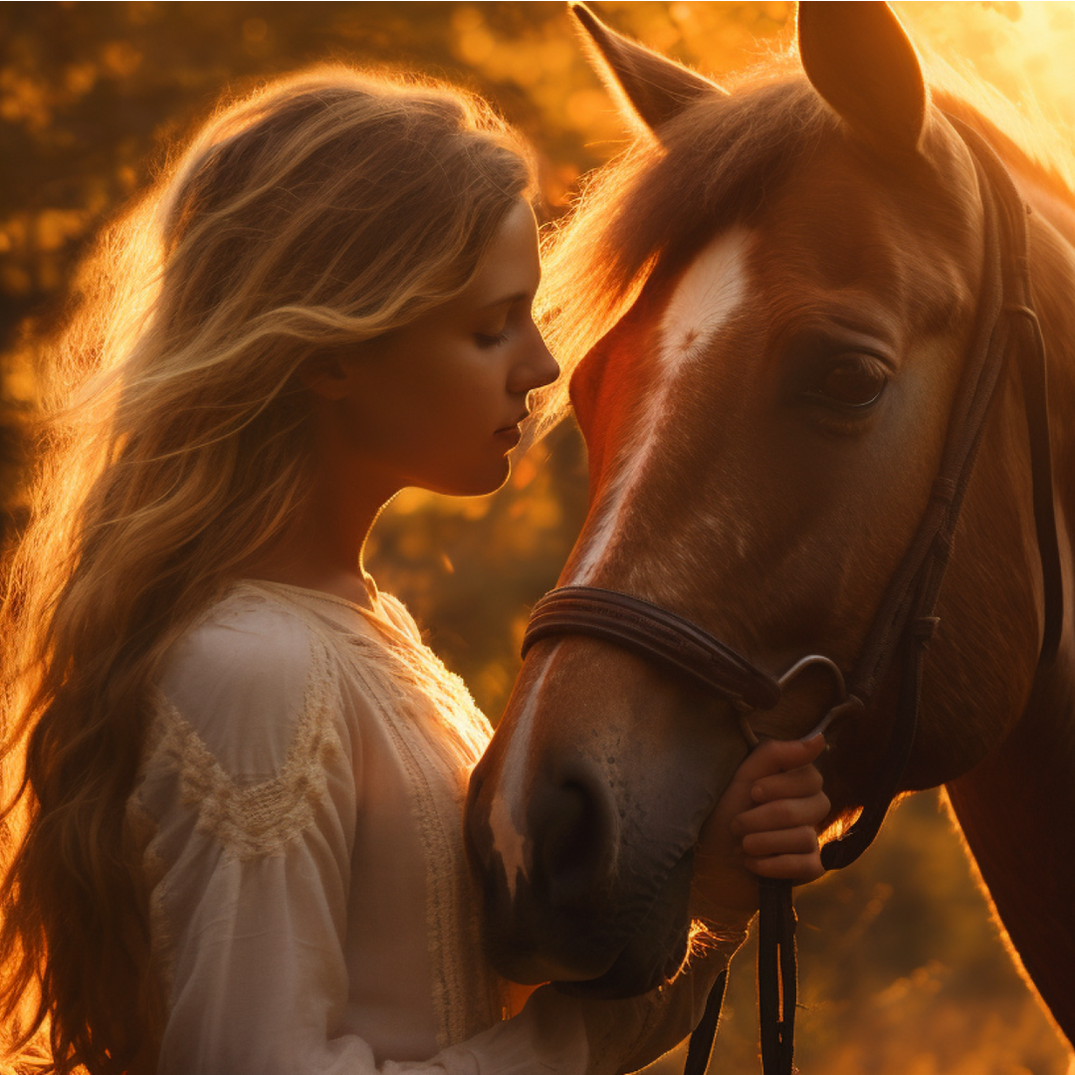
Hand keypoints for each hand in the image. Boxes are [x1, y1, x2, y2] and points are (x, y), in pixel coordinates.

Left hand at [689, 734, 829, 927]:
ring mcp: (813, 838)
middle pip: (810, 808)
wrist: (710, 853)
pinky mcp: (810, 867)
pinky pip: (807, 866)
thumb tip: (821, 738)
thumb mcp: (744, 775)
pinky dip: (772, 865)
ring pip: (805, 837)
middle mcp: (812, 809)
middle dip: (764, 817)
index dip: (779, 787)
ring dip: (762, 841)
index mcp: (799, 782)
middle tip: (737, 823)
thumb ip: (779, 754)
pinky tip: (751, 862)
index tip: (752, 792)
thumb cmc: (726, 809)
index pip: (811, 779)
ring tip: (741, 843)